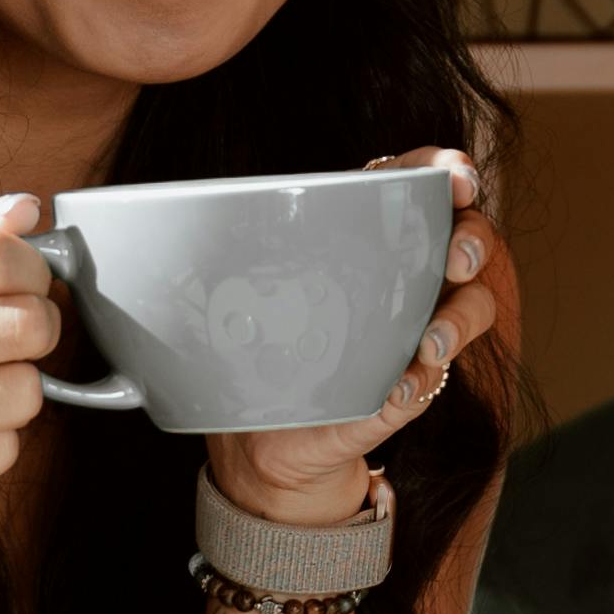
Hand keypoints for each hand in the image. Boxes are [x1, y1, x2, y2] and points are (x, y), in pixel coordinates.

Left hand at [206, 147, 494, 533]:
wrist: (263, 442)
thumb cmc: (255, 352)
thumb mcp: (237, 297)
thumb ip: (217, 260)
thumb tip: (139, 240)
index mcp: (368, 238)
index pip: (420, 186)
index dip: (448, 171)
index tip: (454, 179)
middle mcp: (406, 278)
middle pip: (468, 238)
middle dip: (473, 240)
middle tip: (455, 261)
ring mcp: (419, 331)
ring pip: (474, 306)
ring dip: (460, 319)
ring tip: (430, 344)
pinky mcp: (414, 386)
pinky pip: (437, 379)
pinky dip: (422, 383)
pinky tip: (400, 389)